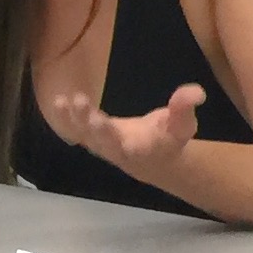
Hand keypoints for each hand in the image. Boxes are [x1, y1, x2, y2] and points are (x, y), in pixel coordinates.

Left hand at [45, 84, 204, 178]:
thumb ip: (185, 108)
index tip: (108, 126)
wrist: (153, 160)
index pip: (130, 146)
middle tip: (81, 105)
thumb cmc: (169, 139)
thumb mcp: (183, 125)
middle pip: (102, 140)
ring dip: (72, 119)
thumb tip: (196, 92)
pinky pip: (74, 130)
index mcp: (141, 149)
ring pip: (83, 135)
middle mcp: (117, 150)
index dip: (120, 139)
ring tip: (63, 101)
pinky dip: (64, 119)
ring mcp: (100, 146)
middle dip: (91, 125)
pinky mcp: (90, 138)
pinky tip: (57, 102)